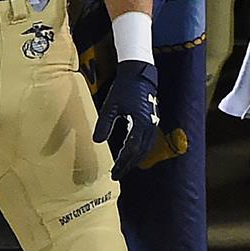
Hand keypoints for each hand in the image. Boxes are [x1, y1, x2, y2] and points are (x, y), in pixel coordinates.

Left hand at [92, 59, 158, 176]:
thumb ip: (104, 124)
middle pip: (139, 153)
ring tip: (122, 168)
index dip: (122, 163)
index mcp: (139, 124)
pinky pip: (146, 142)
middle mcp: (149, 127)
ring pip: (145, 149)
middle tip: (116, 175)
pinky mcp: (151, 122)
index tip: (113, 173)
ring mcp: (152, 125)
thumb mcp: (111, 106)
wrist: (139, 75)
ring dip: (134, 160)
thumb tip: (97, 142)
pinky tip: (130, 154)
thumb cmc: (124, 89)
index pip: (130, 150)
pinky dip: (139, 152)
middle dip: (128, 165)